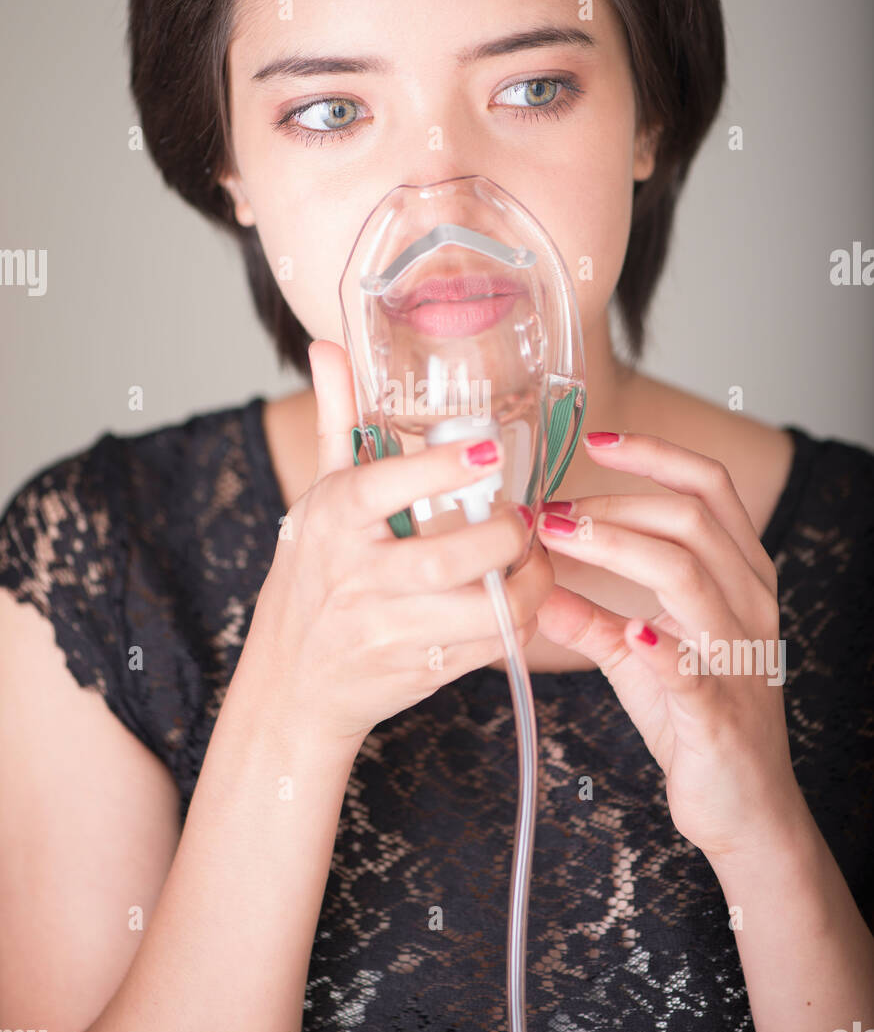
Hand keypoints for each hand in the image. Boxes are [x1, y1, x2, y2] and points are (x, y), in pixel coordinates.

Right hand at [242, 340, 553, 746]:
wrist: (293, 685)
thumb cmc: (311, 579)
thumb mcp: (318, 500)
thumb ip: (338, 422)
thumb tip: (329, 347)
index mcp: (331, 521)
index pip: (380, 487)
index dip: (438, 468)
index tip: (487, 450)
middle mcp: (355, 576)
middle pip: (445, 558)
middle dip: (503, 536)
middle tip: (522, 517)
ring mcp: (388, 630)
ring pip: (478, 610)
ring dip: (525, 584)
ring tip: (532, 560)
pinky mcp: (420, 670)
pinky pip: (488, 646)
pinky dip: (517, 621)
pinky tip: (517, 597)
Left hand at [533, 431, 805, 865]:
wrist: (742, 807)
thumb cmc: (693, 719)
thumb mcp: (635, 655)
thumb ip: (586, 614)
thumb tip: (529, 579)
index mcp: (738, 578)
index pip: (708, 488)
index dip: (654, 453)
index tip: (596, 439)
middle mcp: (748, 606)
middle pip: (690, 521)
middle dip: (613, 504)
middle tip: (549, 510)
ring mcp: (739, 658)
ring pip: (689, 574)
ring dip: (617, 547)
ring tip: (559, 539)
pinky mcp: (721, 714)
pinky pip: (694, 670)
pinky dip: (659, 645)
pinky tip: (628, 629)